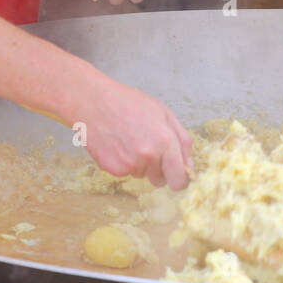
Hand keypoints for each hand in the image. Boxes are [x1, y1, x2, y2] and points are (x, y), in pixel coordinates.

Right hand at [73, 73, 193, 189]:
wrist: (93, 102)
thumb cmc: (128, 103)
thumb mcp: (164, 113)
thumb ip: (182, 141)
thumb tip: (189, 166)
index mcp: (165, 141)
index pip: (179, 179)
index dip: (180, 179)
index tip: (177, 175)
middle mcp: (148, 156)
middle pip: (160, 180)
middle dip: (158, 169)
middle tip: (147, 146)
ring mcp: (129, 164)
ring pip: (142, 175)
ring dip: (139, 164)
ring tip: (129, 139)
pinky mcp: (112, 168)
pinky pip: (125, 173)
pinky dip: (123, 162)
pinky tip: (117, 143)